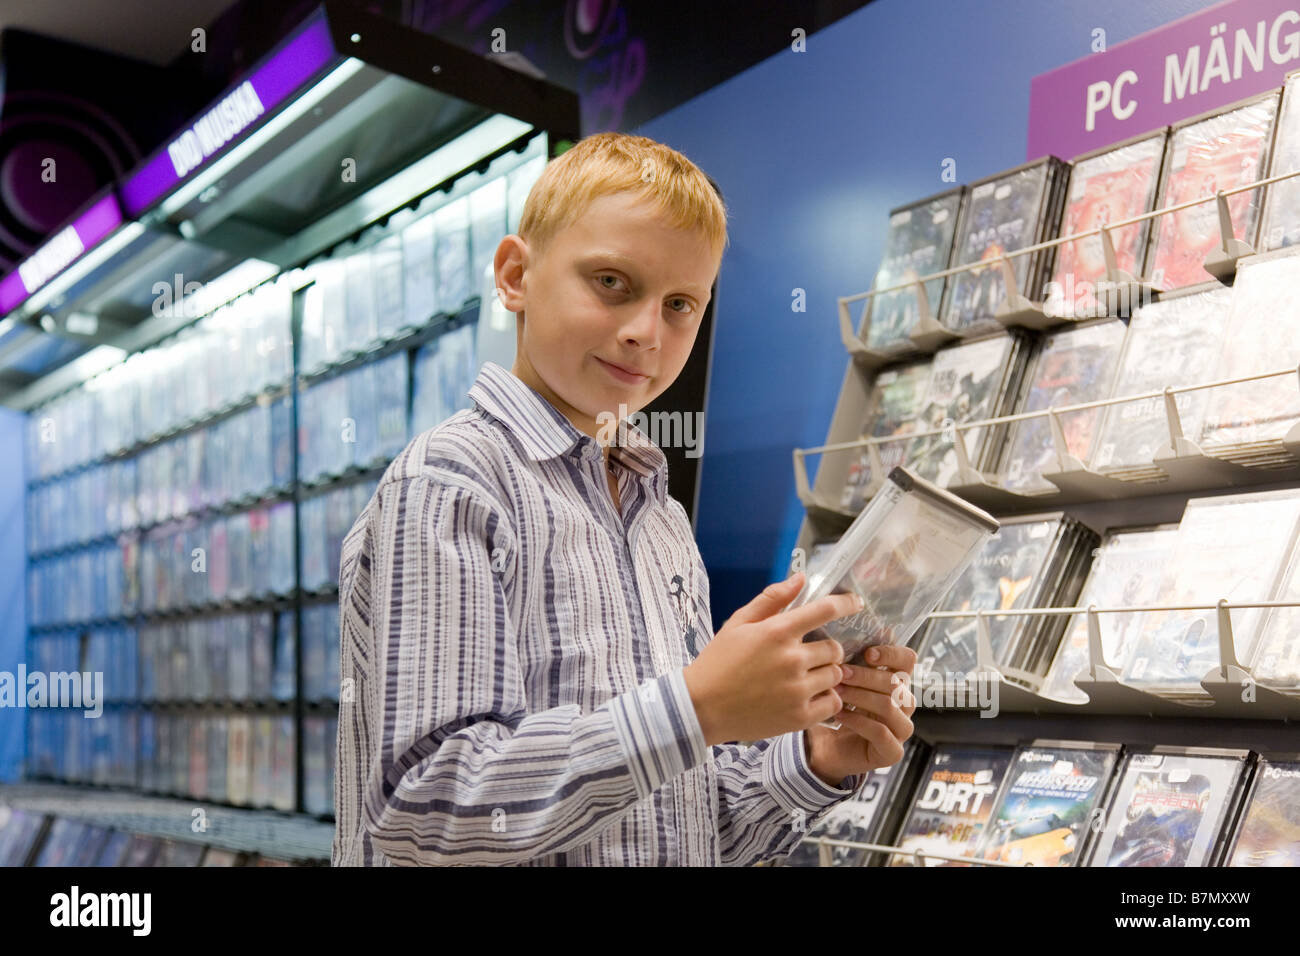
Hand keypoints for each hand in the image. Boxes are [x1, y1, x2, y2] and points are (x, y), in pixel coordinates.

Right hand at [682, 572, 862, 745]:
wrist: (702, 707)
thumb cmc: (719, 662)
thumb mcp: (738, 623)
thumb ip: (772, 599)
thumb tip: (800, 578)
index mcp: (777, 632)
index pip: (825, 610)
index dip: (846, 604)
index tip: (856, 603)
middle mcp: (792, 659)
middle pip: (834, 649)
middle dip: (826, 650)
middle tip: (809, 657)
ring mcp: (797, 690)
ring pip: (836, 675)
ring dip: (826, 674)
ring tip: (806, 678)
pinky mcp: (799, 716)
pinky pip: (834, 702)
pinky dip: (827, 698)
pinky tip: (809, 696)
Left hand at [805, 644, 917, 786]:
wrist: (826, 748)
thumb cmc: (836, 708)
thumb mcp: (841, 680)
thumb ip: (849, 658)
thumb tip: (849, 630)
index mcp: (897, 682)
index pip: (908, 660)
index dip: (891, 653)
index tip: (868, 653)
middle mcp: (905, 704)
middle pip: (896, 683)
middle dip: (865, 676)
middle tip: (840, 672)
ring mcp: (901, 729)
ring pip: (890, 706)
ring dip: (860, 696)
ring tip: (837, 691)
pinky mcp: (892, 752)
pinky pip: (881, 733)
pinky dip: (858, 721)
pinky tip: (839, 714)